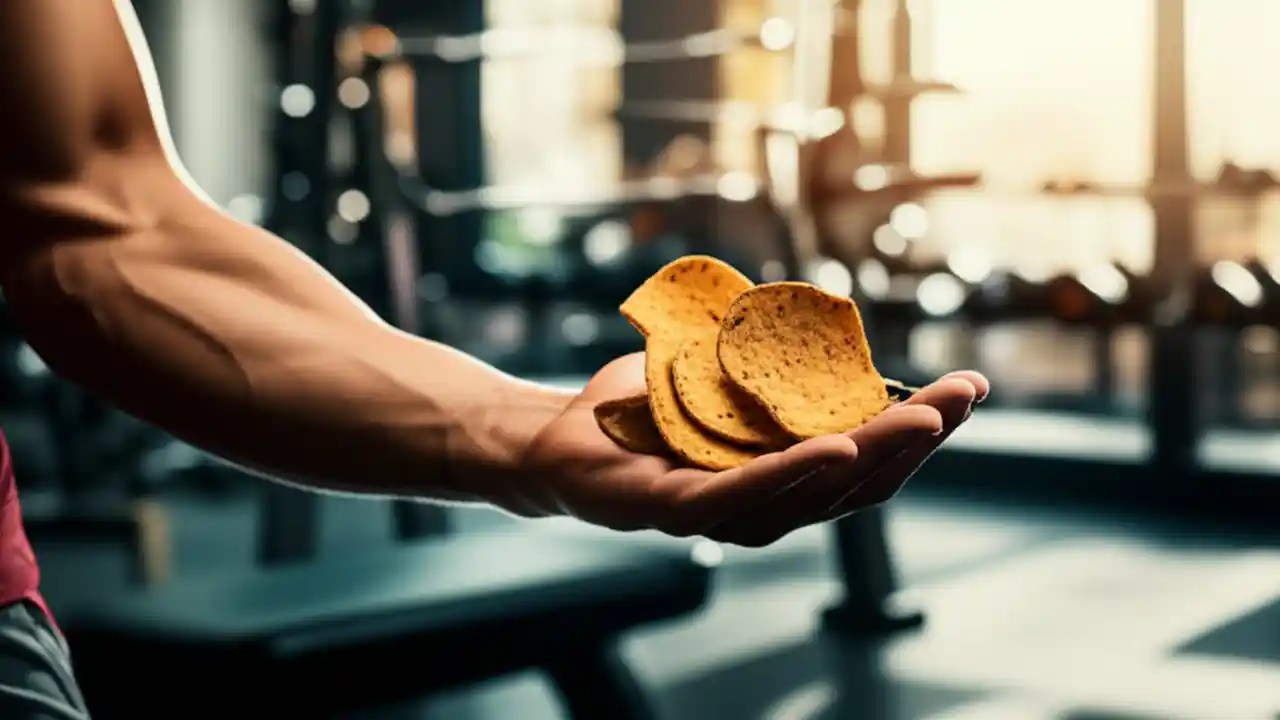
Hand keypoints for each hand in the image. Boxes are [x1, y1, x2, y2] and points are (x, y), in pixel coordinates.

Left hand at [522, 353, 987, 546]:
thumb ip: (775, 364)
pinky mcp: (671, 510)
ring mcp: (718, 516)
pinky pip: (739, 496)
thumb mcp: (721, 375)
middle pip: (854, 484)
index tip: (968, 390)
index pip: (864, 464)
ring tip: (920, 421)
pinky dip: (793, 473)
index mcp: (780, 480)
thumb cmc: (642, 410)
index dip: (919, 433)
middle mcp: (761, 508)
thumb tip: (830, 322)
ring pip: (810, 494)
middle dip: (916, 441)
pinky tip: (836, 446)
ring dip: (872, 456)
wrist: (554, 436)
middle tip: (965, 397)